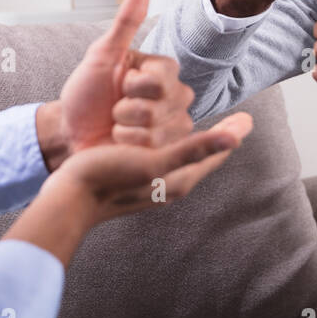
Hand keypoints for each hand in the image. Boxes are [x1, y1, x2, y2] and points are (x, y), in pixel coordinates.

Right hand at [6, 113, 253, 267]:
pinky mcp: (135, 178)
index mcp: (179, 180)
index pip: (215, 155)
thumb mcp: (153, 162)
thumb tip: (234, 138)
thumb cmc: (108, 179)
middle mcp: (170, 184)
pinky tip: (162, 137)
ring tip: (203, 125)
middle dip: (218, 139)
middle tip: (233, 121)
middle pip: (203, 156)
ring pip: (183, 157)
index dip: (232, 134)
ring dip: (196, 140)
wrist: (68, 199)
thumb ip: (193, 149)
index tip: (248, 118)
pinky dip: (172, 143)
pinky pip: (163, 157)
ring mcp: (153, 183)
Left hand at [38, 0, 195, 169]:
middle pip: (164, 103)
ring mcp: (174, 126)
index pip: (163, 76)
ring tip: (117, 126)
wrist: (71, 132)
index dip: (134, 83)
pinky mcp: (168, 153)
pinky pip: (156, 149)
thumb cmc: (86, 92)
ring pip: (161, 128)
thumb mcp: (102, 54)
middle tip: (114, 108)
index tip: (119, 83)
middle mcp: (176, 97)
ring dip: (127, 127)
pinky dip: (130, 145)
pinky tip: (122, 144)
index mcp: (163, 71)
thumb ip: (127, 20)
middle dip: (128, 107)